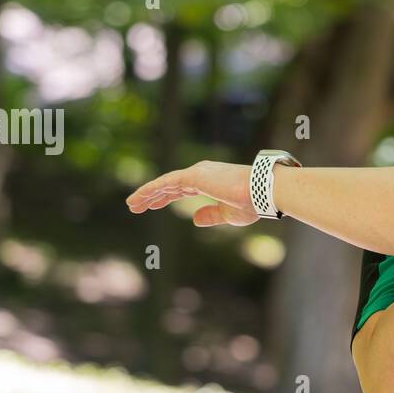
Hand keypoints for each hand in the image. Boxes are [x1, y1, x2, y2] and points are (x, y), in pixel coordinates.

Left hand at [125, 160, 258, 226]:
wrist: (262, 193)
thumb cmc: (252, 203)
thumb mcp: (228, 214)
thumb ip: (210, 215)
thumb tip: (194, 219)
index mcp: (210, 181)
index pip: (182, 188)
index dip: (166, 196)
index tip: (153, 205)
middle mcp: (202, 173)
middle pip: (170, 185)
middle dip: (153, 195)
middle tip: (136, 205)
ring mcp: (197, 173)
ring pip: (165, 183)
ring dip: (147, 193)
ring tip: (131, 204)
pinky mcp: (193, 176)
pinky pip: (166, 183)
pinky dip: (150, 190)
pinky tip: (138, 198)